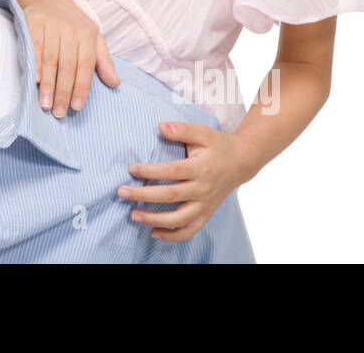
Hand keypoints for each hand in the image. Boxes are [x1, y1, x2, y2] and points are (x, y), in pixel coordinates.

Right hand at [22, 0, 118, 116]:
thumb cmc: (72, 22)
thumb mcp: (93, 37)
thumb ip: (103, 61)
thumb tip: (115, 83)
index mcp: (87, 35)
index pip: (86, 65)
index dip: (82, 87)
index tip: (77, 107)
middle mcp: (70, 30)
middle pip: (68, 65)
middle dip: (63, 91)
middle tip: (59, 112)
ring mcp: (52, 26)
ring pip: (50, 59)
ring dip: (48, 84)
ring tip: (45, 104)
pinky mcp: (34, 23)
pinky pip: (34, 47)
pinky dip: (35, 64)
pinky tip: (34, 81)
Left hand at [118, 121, 250, 240]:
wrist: (241, 162)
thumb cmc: (217, 145)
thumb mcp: (203, 132)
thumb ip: (182, 129)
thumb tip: (160, 127)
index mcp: (201, 168)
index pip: (172, 171)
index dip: (151, 171)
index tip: (132, 169)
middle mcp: (203, 189)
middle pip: (171, 196)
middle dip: (143, 196)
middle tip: (122, 193)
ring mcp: (205, 204)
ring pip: (179, 219)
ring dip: (154, 219)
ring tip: (133, 215)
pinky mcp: (206, 213)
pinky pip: (190, 230)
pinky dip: (172, 236)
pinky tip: (154, 232)